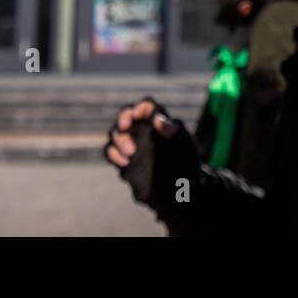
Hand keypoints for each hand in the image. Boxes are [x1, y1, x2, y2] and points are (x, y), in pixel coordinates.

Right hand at [104, 96, 199, 213]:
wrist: (178, 191)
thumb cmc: (186, 164)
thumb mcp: (186, 147)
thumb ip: (175, 132)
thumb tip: (159, 120)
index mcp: (159, 122)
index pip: (147, 107)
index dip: (140, 107)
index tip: (136, 115)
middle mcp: (142, 129)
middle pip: (126, 116)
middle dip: (123, 120)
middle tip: (125, 128)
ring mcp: (131, 144)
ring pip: (116, 133)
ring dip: (118, 139)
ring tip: (130, 153)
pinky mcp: (123, 159)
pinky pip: (111, 152)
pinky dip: (112, 154)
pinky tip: (123, 162)